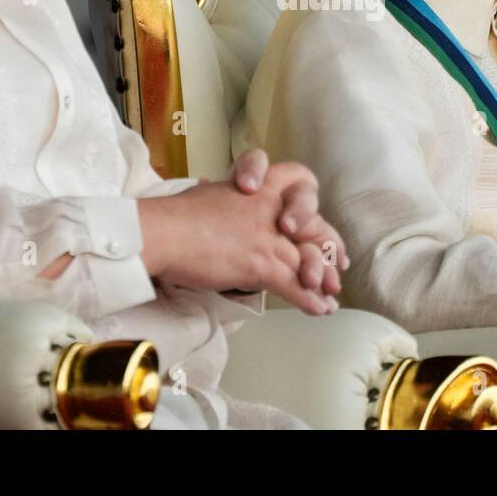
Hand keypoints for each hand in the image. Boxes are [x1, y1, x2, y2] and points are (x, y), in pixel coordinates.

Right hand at [138, 158, 345, 315]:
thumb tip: (213, 191)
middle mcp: (269, 208)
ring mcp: (267, 236)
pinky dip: (310, 300)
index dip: (312, 208)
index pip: (299, 184)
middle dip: (327, 251)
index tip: (315, 226)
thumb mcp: (209, 193)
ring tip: (331, 299)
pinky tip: (320, 310)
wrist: (160, 232)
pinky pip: (294, 285)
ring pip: (307, 259)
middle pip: (313, 226)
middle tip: (335, 269)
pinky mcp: (260, 263)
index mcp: (259, 186)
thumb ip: (224, 196)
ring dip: (322, 282)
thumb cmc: (174, 215)